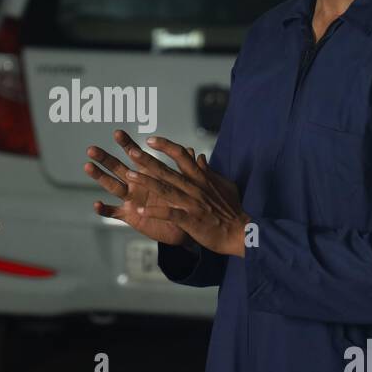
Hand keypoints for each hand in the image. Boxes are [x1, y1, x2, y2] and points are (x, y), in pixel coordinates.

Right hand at [84, 129, 193, 247]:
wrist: (182, 226)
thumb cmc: (180, 202)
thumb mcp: (185, 183)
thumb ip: (185, 166)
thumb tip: (191, 150)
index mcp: (147, 172)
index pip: (135, 155)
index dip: (127, 144)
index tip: (117, 133)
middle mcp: (135, 183)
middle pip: (117, 168)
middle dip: (105, 158)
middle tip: (91, 149)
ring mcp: (130, 199)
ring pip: (112, 186)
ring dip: (100, 177)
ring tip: (88, 166)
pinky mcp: (129, 215)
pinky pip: (114, 212)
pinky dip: (105, 209)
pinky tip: (96, 204)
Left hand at [118, 134, 250, 257]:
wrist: (241, 232)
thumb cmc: (232, 209)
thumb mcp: (223, 185)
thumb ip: (208, 171)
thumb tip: (198, 157)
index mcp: (201, 178)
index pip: (182, 156)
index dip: (165, 146)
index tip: (151, 140)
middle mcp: (195, 188)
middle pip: (168, 171)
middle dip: (148, 160)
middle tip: (131, 150)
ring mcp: (192, 204)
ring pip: (166, 190)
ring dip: (147, 182)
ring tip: (130, 175)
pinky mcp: (191, 220)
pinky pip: (170, 215)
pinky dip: (156, 212)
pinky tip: (140, 211)